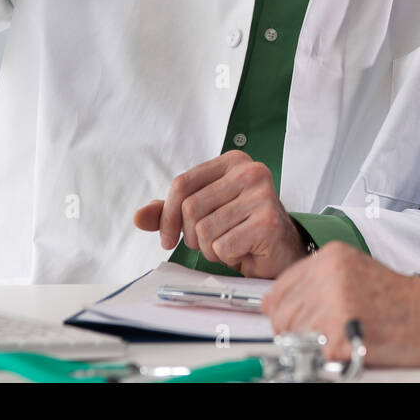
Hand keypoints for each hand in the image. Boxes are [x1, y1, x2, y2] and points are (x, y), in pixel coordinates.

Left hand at [132, 150, 307, 277]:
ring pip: (205, 230)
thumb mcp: (203, 214)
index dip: (166, 215)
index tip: (167, 238)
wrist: (280, 252)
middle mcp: (250, 171)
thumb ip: (170, 211)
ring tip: (229, 245)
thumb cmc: (241, 229)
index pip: (182, 183)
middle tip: (209, 243)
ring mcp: (262, 195)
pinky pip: (222, 245)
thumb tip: (138, 217)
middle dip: (192, 235)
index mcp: (233, 161)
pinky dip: (226, 257)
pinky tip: (242, 251)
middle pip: (191, 207)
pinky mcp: (268, 222)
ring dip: (210, 248)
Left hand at [262, 242, 419, 366]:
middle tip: (323, 336)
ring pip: (294, 335)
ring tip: (342, 339)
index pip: (277, 290)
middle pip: (281, 315)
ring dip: (312, 345)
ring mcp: (334, 302)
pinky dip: (329, 357)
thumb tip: (279, 306)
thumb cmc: (403, 300)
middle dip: (296, 331)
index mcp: (330, 256)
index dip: (284, 313)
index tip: (295, 322)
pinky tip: (352, 346)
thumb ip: (318, 283)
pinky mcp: (341, 332)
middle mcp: (329, 274)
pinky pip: (315, 354)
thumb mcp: (355, 273)